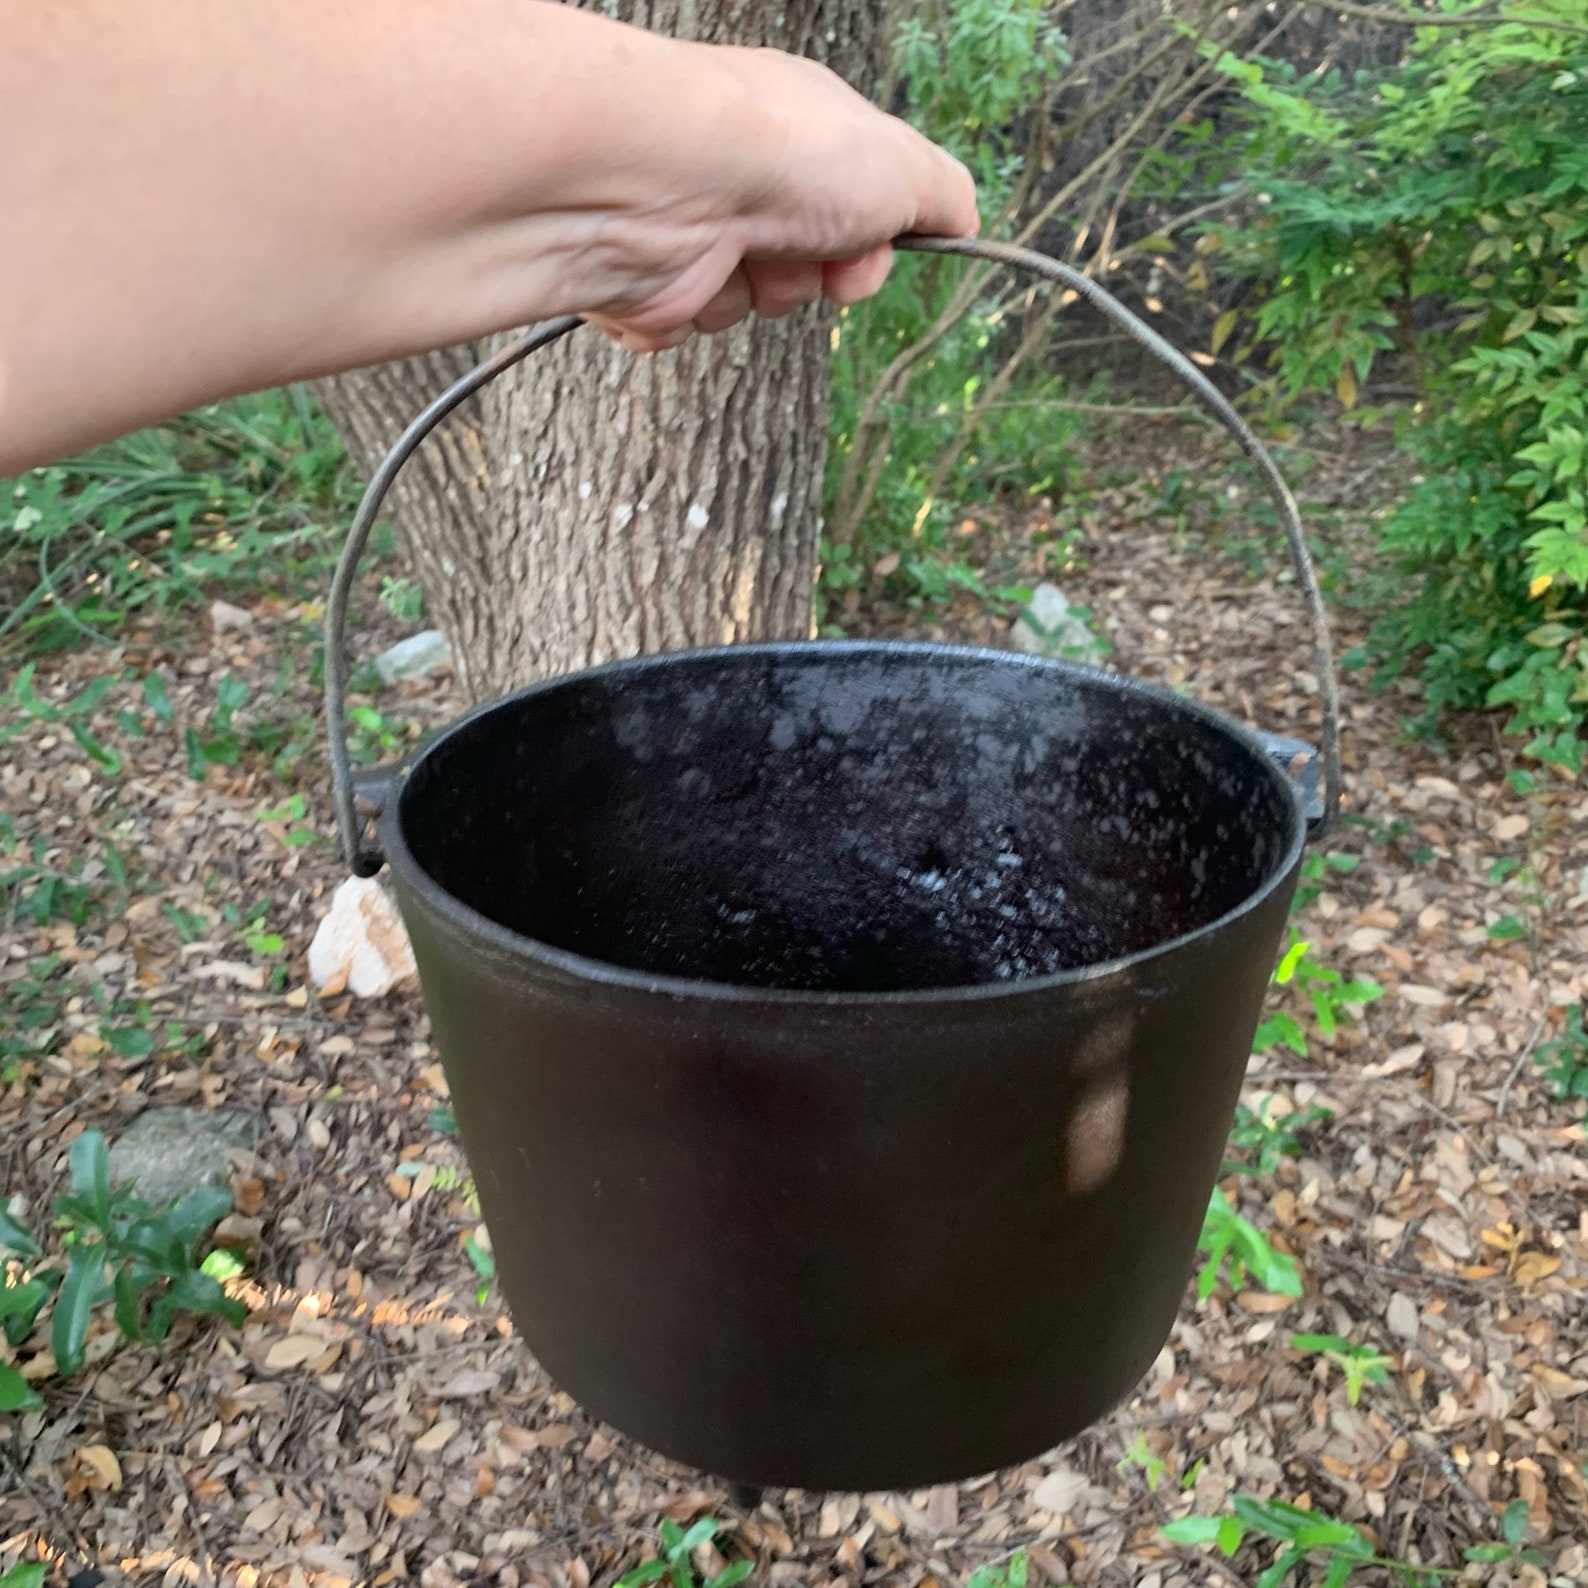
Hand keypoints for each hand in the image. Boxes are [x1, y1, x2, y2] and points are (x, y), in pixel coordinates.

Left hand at [583, 45, 978, 351]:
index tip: (861, 262)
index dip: (865, 251)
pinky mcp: (639, 281)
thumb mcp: (904, 166)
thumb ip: (946, 195)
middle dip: (805, 279)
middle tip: (799, 260)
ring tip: (734, 258)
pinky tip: (681, 280)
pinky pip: (678, 329)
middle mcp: (741, 176)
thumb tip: (964, 222)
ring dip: (750, 296)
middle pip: (800, 270)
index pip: (850, 212)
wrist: (668, 182)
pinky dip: (685, 316)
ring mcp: (688, 228)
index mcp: (801, 137)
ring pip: (742, 305)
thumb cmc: (788, 159)